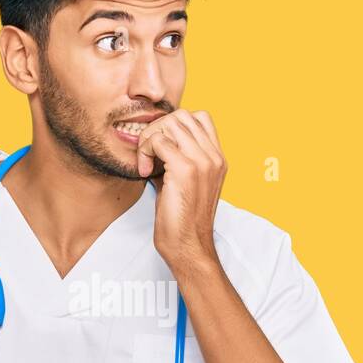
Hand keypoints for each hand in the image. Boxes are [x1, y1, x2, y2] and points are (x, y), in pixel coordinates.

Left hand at [135, 108, 227, 270]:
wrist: (188, 247)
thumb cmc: (183, 220)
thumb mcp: (184, 183)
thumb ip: (177, 159)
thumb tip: (155, 141)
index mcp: (218, 159)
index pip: (200, 117)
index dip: (174, 126)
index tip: (160, 149)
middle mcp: (214, 157)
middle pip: (183, 115)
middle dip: (158, 128)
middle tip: (148, 153)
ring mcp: (202, 161)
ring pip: (170, 122)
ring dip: (150, 138)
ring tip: (146, 162)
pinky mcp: (185, 169)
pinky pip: (158, 140)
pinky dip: (145, 151)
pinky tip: (144, 171)